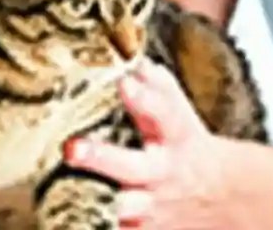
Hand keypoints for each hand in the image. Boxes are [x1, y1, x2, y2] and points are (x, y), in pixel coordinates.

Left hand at [64, 59, 238, 228]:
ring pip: (119, 207)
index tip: (125, 82)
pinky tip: (62, 216)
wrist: (216, 195)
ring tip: (56, 190)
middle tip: (72, 147)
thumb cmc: (184, 144)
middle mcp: (161, 173)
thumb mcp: (178, 113)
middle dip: (101, 158)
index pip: (164, 113)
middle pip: (131, 167)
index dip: (145, 98)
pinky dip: (89, 224)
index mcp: (175, 136)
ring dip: (89, 198)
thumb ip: (156, 85)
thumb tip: (132, 59)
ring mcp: (149, 207)